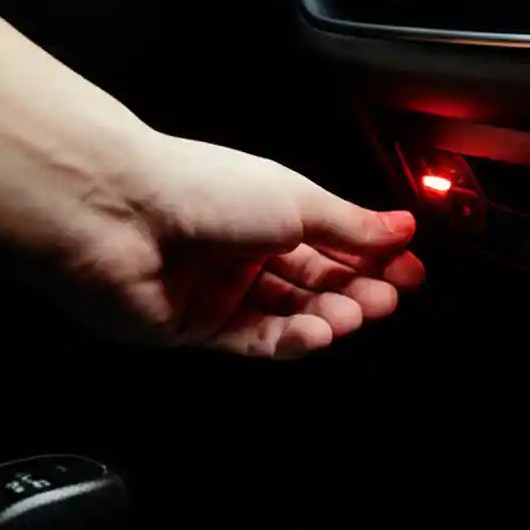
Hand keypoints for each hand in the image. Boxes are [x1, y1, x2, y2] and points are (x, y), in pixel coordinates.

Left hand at [58, 132, 424, 358]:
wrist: (121, 214)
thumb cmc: (200, 188)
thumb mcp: (296, 199)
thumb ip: (351, 224)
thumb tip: (401, 227)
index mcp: (268, 207)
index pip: (334, 239)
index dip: (373, 256)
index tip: (408, 269)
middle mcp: (244, 246)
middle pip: (316, 280)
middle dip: (358, 289)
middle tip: (389, 296)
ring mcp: (221, 288)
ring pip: (291, 314)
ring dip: (330, 316)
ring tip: (355, 314)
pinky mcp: (199, 326)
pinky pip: (258, 340)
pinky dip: (293, 341)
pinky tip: (318, 332)